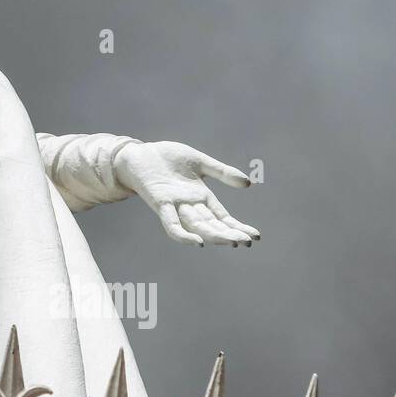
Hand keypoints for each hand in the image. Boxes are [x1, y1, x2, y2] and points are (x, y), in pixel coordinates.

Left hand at [113, 141, 260, 246]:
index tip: (255, 237)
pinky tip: (197, 243)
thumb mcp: (200, 162)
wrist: (140, 153)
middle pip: (212, 225)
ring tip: (233, 242)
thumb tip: (248, 183)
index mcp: (201, 196)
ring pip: (197, 226)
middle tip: (247, 242)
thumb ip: (222, 172)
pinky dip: (184, 235)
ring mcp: (175, 205)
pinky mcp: (160, 202)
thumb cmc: (167, 158)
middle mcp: (189, 205)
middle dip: (230, 234)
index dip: (237, 227)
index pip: (223, 217)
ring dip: (214, 236)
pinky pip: (172, 223)